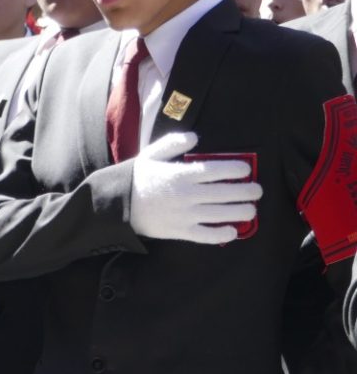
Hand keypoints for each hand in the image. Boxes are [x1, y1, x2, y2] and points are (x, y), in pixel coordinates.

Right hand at [129, 132, 260, 243]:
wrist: (117, 206)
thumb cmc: (137, 178)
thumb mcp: (151, 155)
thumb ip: (172, 143)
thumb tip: (195, 137)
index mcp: (179, 174)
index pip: (216, 170)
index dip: (236, 169)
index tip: (246, 169)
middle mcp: (185, 195)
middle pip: (225, 193)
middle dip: (246, 191)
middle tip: (257, 191)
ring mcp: (184, 215)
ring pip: (221, 214)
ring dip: (241, 212)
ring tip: (251, 210)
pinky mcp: (180, 232)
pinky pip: (206, 235)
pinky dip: (222, 235)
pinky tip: (233, 231)